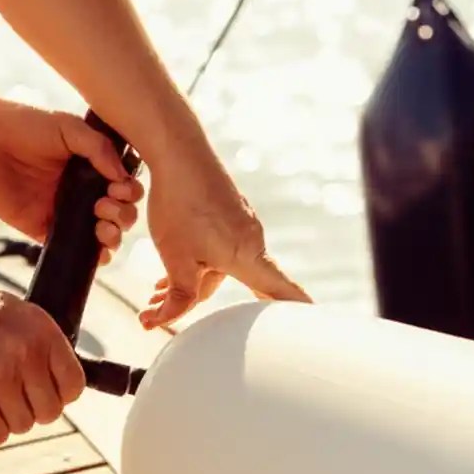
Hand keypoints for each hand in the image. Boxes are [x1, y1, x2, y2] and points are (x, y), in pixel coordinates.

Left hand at [0, 100, 143, 263]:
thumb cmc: (25, 125)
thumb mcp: (69, 128)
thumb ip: (99, 149)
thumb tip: (123, 178)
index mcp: (93, 169)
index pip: (126, 188)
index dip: (130, 193)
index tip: (118, 188)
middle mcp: (83, 192)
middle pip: (122, 214)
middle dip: (124, 215)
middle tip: (103, 205)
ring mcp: (65, 213)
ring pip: (104, 236)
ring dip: (114, 236)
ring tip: (101, 226)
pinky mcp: (43, 229)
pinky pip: (73, 249)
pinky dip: (92, 257)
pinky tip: (98, 252)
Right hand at [0, 276, 84, 445]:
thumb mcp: (12, 313)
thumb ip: (36, 344)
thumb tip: (50, 378)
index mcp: (43, 333)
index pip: (73, 385)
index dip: (57, 396)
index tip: (38, 394)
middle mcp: (27, 355)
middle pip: (49, 412)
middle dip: (28, 410)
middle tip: (4, 399)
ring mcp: (0, 378)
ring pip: (21, 426)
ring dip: (2, 420)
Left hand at [140, 155, 309, 328]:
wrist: (179, 153)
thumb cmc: (180, 205)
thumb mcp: (176, 258)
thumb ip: (179, 295)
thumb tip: (167, 318)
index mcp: (248, 257)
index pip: (281, 291)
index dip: (298, 309)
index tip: (317, 319)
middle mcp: (252, 242)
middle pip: (240, 285)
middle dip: (204, 300)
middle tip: (161, 313)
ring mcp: (242, 227)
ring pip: (221, 266)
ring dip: (193, 280)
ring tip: (156, 289)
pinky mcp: (231, 215)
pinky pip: (219, 248)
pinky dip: (196, 261)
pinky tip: (171, 261)